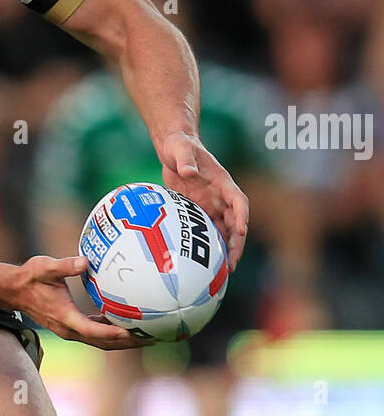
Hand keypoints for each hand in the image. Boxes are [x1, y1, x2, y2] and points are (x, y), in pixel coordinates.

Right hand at [13, 255, 139, 350]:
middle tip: (153, 338)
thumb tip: (85, 261)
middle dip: (128, 342)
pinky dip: (113, 333)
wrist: (15, 290)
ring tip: (148, 336)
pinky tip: (129, 326)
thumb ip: (65, 265)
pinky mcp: (73, 327)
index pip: (92, 330)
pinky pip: (97, 335)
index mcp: (65, 317)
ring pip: (102, 342)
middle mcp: (69, 329)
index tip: (131, 332)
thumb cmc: (31, 277)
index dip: (112, 332)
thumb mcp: (45, 267)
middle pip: (103, 343)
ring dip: (124, 341)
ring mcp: (71, 330)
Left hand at [156, 132, 248, 270]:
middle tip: (232, 263)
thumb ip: (185, 159)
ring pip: (225, 229)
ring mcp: (212, 203)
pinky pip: (209, 229)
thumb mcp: (180, 149)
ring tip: (224, 270)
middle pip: (235, 222)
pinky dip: (211, 244)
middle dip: (236, 243)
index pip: (238, 201)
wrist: (174, 147)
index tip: (241, 231)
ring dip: (226, 248)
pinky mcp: (201, 209)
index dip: (241, 216)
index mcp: (222, 181)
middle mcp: (221, 195)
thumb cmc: (179, 145)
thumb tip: (189, 171)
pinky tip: (207, 262)